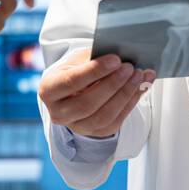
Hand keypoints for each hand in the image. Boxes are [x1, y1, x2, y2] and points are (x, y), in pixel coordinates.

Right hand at [38, 48, 155, 138]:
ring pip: (103, 116)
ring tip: (139, 76)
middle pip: (87, 103)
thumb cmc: (75, 71)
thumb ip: (94, 58)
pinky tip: (139, 88)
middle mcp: (59, 113)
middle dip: (112, 85)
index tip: (115, 59)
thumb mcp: (77, 60)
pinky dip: (130, 103)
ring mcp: (77, 126)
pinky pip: (115, 121)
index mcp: (49, 90)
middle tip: (130, 68)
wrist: (74, 90)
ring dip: (125, 95)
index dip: (95, 71)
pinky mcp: (95, 132)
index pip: (71, 82)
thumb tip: (120, 57)